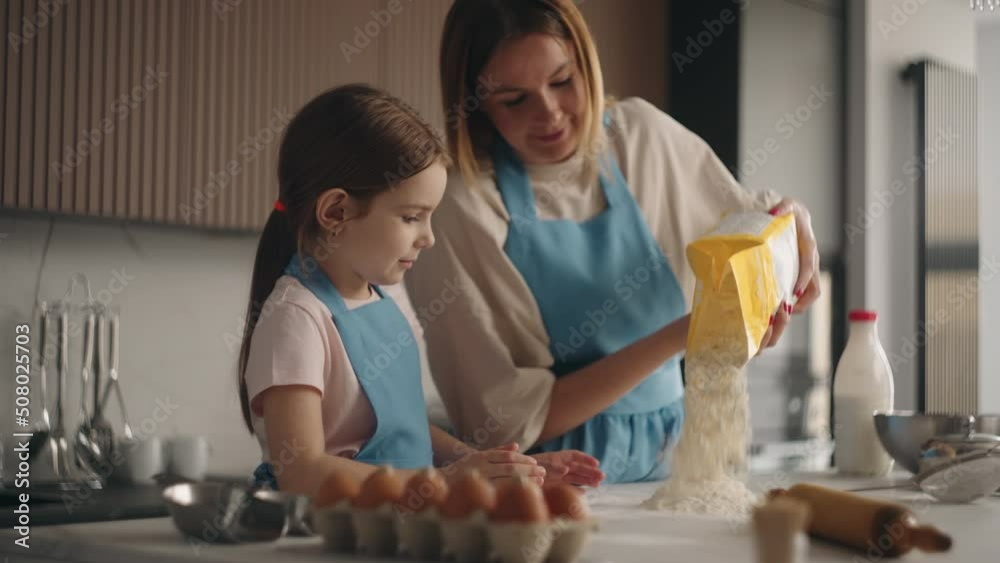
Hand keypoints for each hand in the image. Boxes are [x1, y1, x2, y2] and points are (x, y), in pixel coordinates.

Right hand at [446, 443, 545, 485]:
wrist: (440, 484)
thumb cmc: (461, 470)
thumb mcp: (477, 457)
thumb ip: (496, 451)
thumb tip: (516, 446)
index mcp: (481, 456)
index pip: (507, 456)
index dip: (523, 459)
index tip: (535, 464)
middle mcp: (481, 465)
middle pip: (509, 466)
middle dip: (528, 469)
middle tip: (543, 472)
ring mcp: (479, 479)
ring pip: (506, 478)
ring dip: (525, 480)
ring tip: (539, 481)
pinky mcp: (478, 491)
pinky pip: (499, 491)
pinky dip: (513, 491)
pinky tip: (523, 492)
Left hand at [530, 450, 604, 486]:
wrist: (515, 477)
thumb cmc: (527, 467)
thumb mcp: (539, 465)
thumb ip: (552, 467)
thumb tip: (566, 469)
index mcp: (557, 458)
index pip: (575, 456)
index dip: (586, 459)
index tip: (596, 463)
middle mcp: (559, 466)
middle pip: (578, 468)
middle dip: (590, 472)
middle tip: (602, 477)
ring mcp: (558, 477)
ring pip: (576, 478)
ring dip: (587, 480)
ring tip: (598, 484)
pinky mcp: (554, 487)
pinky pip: (568, 487)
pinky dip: (576, 490)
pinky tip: (585, 492)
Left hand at [758, 199, 820, 352]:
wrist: (794, 214)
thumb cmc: (789, 212)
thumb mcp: (787, 206)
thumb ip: (782, 208)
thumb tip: (774, 213)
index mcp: (809, 246)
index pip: (809, 266)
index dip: (803, 280)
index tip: (793, 293)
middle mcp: (812, 260)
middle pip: (814, 287)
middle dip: (803, 301)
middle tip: (786, 312)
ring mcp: (808, 268)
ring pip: (810, 292)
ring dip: (799, 305)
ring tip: (781, 314)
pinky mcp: (802, 273)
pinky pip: (803, 291)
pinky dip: (794, 301)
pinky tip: (777, 306)